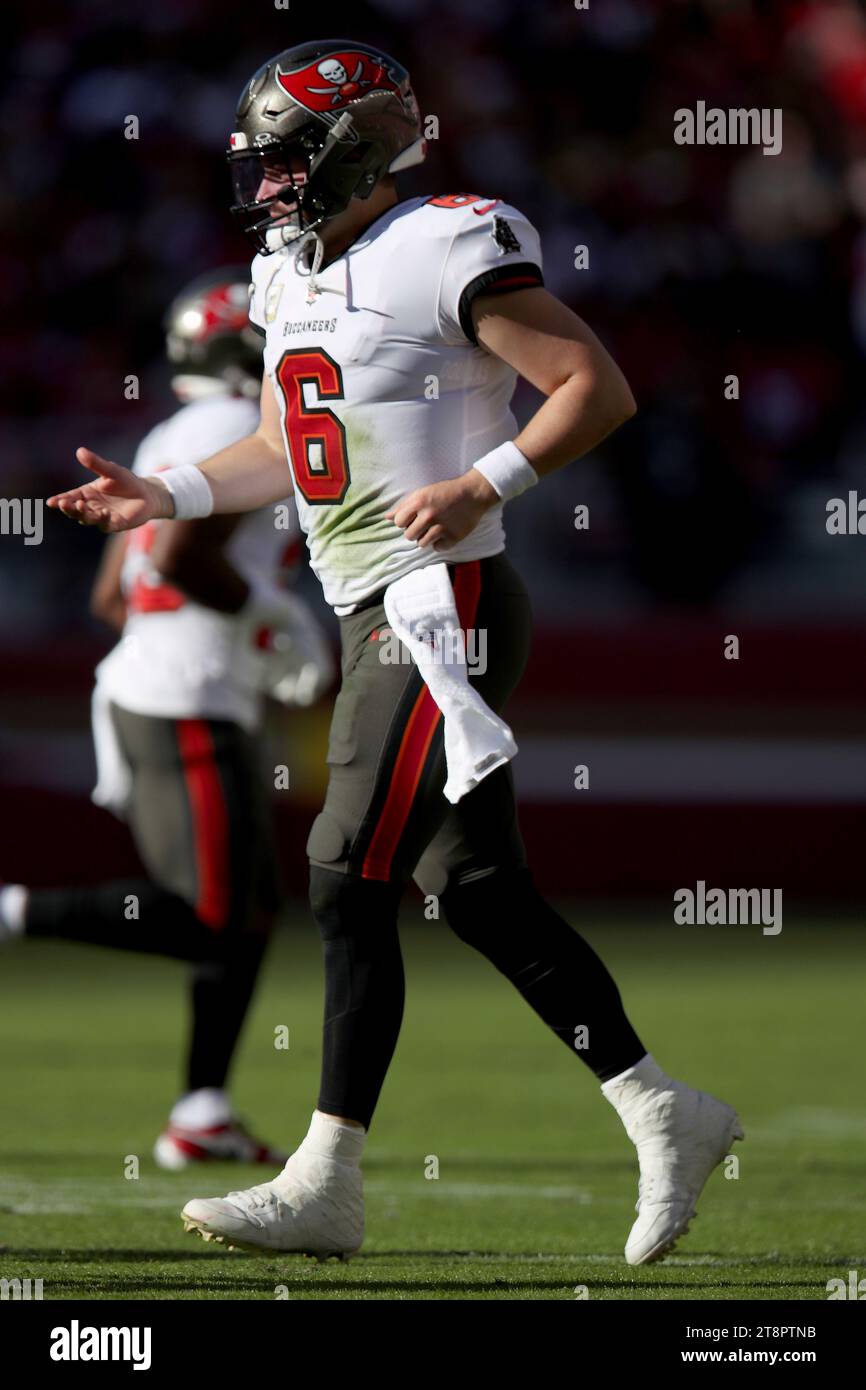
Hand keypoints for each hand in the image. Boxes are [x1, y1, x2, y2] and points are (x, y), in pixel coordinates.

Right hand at [47, 448, 173, 531]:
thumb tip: (80, 451)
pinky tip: (102, 512)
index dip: (60, 500)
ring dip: (82, 514)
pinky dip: (102, 519)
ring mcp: (102, 517)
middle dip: (68, 507)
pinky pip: (104, 525)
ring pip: (87, 519)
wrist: (147, 494)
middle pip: (75, 510)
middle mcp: (91, 507)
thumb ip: (96, 464)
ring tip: (80, 506)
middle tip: (64, 503)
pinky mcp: (114, 524)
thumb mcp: (111, 470)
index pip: (69, 497)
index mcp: (87, 494)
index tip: (51, 502)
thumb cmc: (127, 482)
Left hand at [386, 470, 497, 548]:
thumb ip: (405, 506)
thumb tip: (387, 518)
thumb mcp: (423, 493)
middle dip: (414, 531)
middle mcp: (429, 515)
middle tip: (425, 524)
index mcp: (419, 502)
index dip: (404, 521)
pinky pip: (438, 547)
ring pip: (422, 544)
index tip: (412, 518)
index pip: (399, 522)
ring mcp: (442, 527)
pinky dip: (441, 543)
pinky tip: (446, 532)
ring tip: (435, 528)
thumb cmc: (445, 492)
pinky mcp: (453, 537)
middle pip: (409, 536)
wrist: (473, 493)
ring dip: (427, 538)